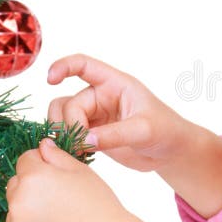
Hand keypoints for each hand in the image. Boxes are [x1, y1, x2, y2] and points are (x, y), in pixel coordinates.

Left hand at [5, 138, 159, 221]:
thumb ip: (57, 156)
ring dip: (31, 214)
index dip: (41, 163)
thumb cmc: (100, 204)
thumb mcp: (82, 172)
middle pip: (15, 187)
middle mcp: (17, 204)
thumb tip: (43, 145)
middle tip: (60, 198)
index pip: (24, 160)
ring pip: (17, 215)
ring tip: (62, 220)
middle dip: (31, 188)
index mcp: (32, 178)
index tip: (58, 174)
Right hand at [47, 53, 199, 172]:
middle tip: (81, 144)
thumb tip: (84, 140)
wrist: (170, 151)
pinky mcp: (92, 133)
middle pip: (68, 103)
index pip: (84, 65)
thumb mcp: (144, 130)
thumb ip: (115, 135)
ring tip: (77, 150)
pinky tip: (76, 156)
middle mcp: (101, 96)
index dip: (64, 66)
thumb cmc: (165, 131)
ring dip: (62, 133)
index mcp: (116, 84)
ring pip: (62, 118)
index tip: (50, 79)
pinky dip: (67, 144)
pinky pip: (68, 134)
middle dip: (70, 123)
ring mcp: (95, 115)